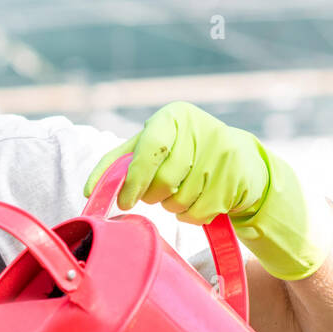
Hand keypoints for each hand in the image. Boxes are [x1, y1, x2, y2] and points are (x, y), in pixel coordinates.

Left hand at [83, 101, 332, 279]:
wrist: (243, 162)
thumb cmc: (185, 154)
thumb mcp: (153, 146)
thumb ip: (120, 161)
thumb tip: (89, 190)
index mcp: (173, 116)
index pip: (148, 151)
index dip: (132, 181)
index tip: (124, 202)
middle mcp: (199, 128)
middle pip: (162, 182)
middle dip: (153, 196)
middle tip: (158, 193)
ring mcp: (221, 153)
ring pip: (179, 201)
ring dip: (174, 206)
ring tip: (183, 191)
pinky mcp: (237, 177)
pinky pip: (199, 212)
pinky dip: (192, 215)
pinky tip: (200, 200)